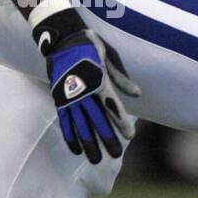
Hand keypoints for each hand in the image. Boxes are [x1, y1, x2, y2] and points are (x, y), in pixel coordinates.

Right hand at [33, 7, 139, 163]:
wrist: (61, 37)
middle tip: (115, 155)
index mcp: (99, 79)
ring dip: (88, 143)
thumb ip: (122, 77)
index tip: (130, 136)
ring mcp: (70, 95)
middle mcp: (84, 90)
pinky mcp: (59, 97)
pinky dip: (69, 135)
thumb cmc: (90, 44)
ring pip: (80, 124)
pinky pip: (64, 120)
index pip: (112, 105)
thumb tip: (138, 94)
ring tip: (95, 160)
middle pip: (97, 119)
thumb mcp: (110, 55)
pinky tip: (76, 149)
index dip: (121, 122)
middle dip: (107, 138)